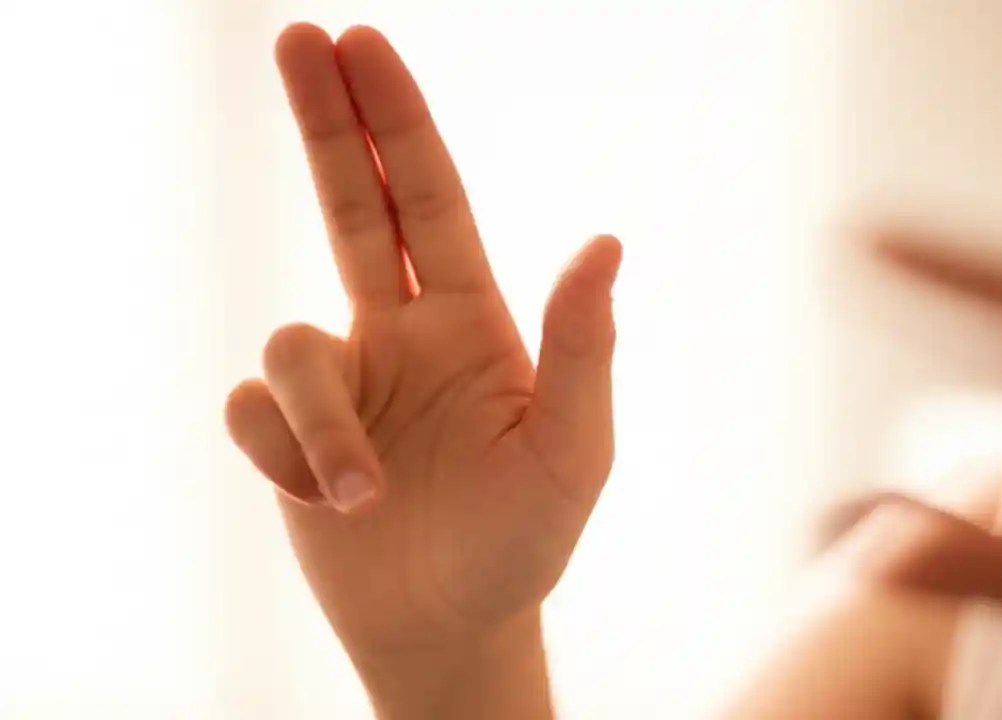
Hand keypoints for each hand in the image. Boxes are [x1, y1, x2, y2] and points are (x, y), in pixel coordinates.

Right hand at [223, 23, 620, 670]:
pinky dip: (290, 459)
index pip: (429, 201)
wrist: (450, 624)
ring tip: (363, 495)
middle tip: (300, 37)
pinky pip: (254, 413)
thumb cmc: (524, 539)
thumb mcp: (572, 449)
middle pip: (352, 204)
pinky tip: (332, 504)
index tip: (361, 47)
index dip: (395, 123)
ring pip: (290, 348)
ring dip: (322, 425)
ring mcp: (342, 381)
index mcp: (468, 319)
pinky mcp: (286, 435)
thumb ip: (583, 349)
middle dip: (325, 121)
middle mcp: (398, 331)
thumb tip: (606, 243)